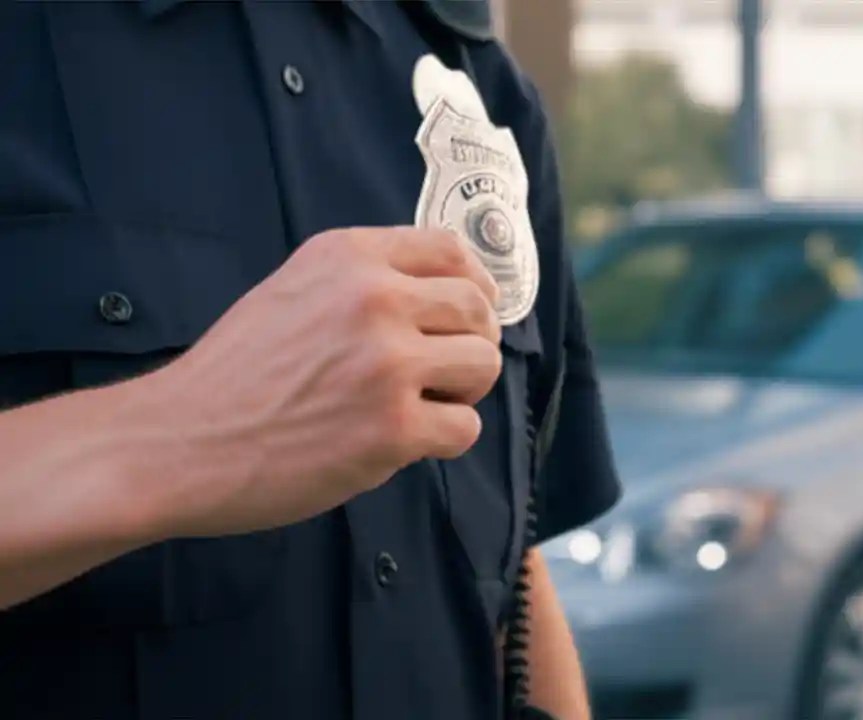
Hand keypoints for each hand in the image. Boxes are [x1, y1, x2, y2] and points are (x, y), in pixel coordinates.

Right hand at [128, 227, 501, 538]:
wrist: (177, 442)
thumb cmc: (233, 375)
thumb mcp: (294, 289)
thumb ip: (364, 282)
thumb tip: (445, 296)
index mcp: (350, 256)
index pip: (454, 251)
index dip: (475, 286)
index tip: (469, 315)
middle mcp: (375, 299)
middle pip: (479, 310)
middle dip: (472, 343)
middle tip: (443, 373)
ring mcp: (387, 364)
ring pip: (483, 366)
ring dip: (462, 392)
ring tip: (418, 407)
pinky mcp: (393, 429)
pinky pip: (466, 428)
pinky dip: (443, 440)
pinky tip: (401, 442)